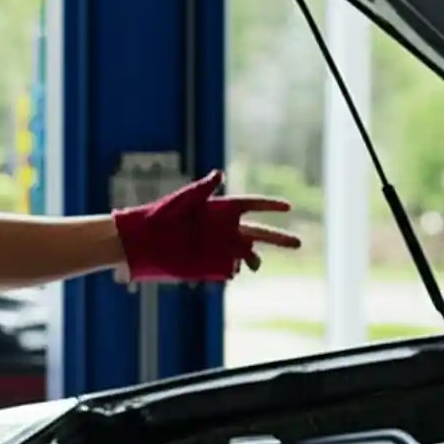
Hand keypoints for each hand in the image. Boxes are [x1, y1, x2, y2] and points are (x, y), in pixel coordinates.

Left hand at [112, 169, 299, 281]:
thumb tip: (220, 172)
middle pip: (259, 234)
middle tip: (299, 243)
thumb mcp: (185, 199)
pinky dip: (234, 270)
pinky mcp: (209, 265)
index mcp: (221, 209)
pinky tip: (230, 269)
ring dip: (253, 259)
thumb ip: (204, 188)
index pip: (252, 205)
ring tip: (252, 263)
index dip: (269, 206)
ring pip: (247, 255)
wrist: (144, 240)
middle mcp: (224, 229)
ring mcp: (218, 248)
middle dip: (279, 238)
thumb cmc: (162, 214)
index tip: (288, 206)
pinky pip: (229, 270)